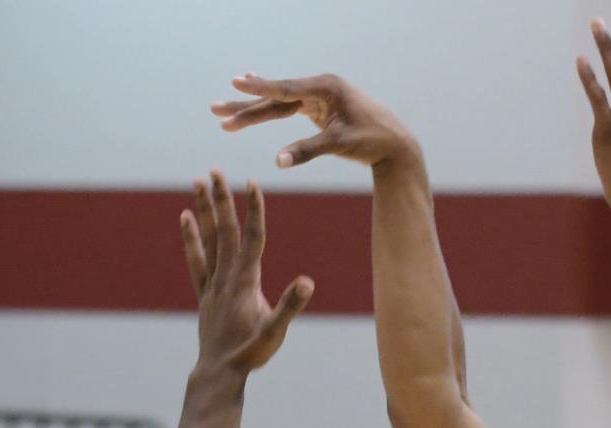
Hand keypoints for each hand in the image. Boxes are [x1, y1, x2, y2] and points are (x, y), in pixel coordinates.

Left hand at [182, 171, 314, 375]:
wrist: (219, 372)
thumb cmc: (250, 354)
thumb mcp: (275, 332)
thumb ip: (289, 306)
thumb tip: (308, 281)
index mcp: (245, 282)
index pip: (252, 239)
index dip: (253, 211)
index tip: (251, 184)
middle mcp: (225, 277)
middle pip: (225, 231)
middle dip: (221, 200)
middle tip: (216, 170)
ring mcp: (212, 283)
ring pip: (208, 239)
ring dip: (204, 210)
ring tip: (198, 181)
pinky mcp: (204, 292)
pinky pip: (195, 259)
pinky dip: (190, 237)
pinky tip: (184, 217)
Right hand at [213, 73, 418, 170]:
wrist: (396, 144)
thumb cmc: (373, 141)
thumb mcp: (339, 144)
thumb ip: (306, 150)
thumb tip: (276, 162)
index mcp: (326, 87)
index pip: (285, 89)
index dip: (258, 89)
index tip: (234, 83)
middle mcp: (320, 87)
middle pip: (276, 97)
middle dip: (245, 105)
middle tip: (214, 108)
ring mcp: (319, 97)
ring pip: (279, 104)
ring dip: (253, 110)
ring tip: (224, 112)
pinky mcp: (320, 108)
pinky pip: (289, 107)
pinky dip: (271, 107)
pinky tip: (255, 96)